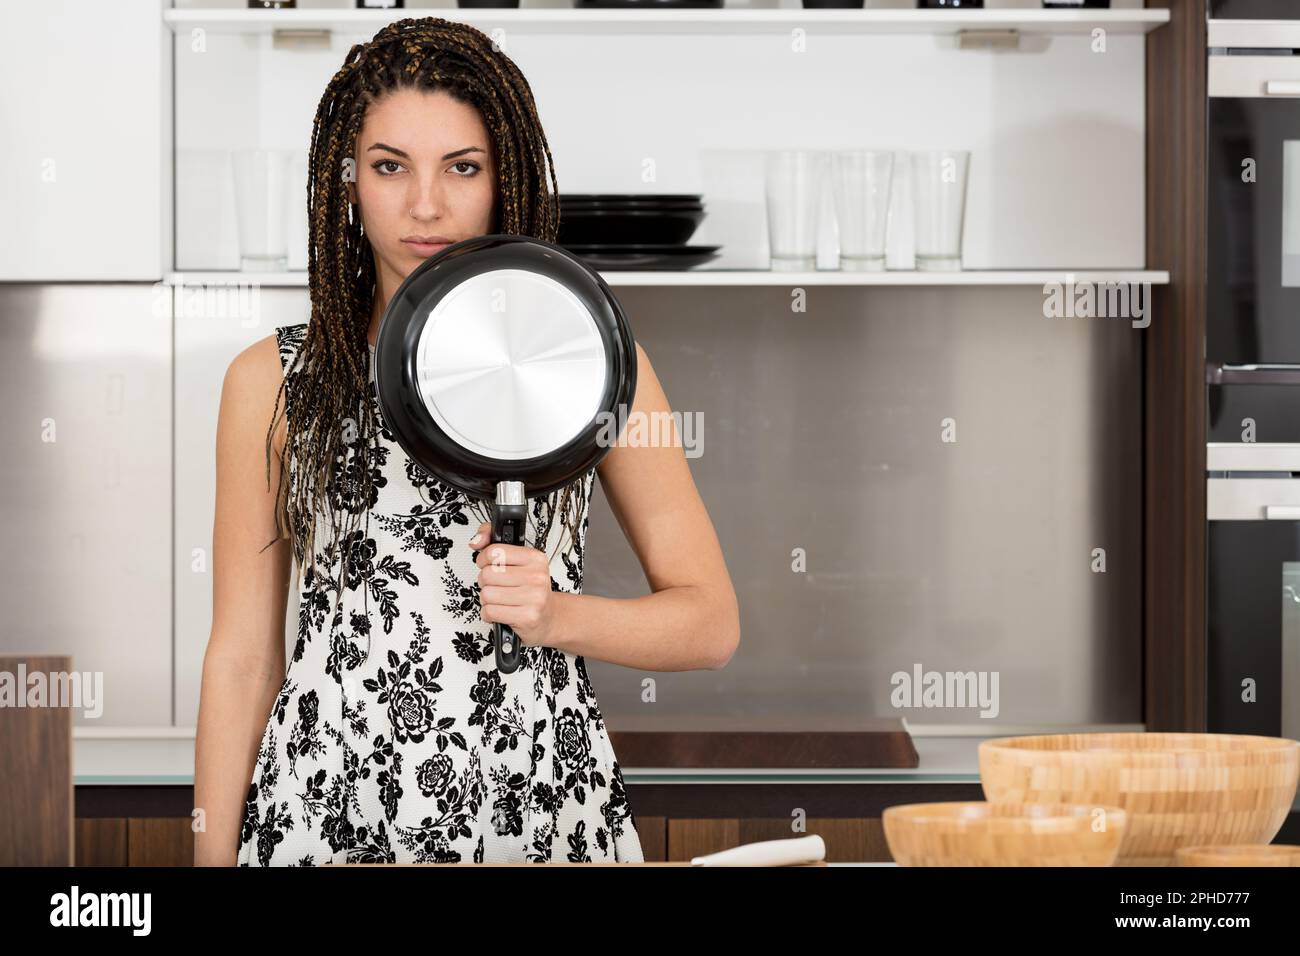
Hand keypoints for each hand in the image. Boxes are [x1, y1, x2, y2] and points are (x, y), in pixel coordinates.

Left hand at [469, 521, 561, 648]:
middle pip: (487, 574)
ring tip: (500, 599)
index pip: (495, 551)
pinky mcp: (527, 617)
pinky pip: (489, 612)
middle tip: (497, 585)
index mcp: (535, 558)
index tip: (487, 564)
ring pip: (486, 594)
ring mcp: (534, 597)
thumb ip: (493, 543)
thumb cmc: (530, 588)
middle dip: (485, 582)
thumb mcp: (518, 561)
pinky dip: (489, 614)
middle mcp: (537, 576)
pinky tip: (501, 611)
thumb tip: (476, 541)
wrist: (549, 616)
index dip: (483, 559)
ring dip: (487, 599)